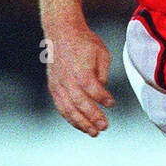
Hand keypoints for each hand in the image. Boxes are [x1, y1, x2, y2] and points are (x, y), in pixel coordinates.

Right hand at [45, 19, 113, 135]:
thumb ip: (103, 73)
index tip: (111, 103)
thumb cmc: (84, 42)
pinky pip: (61, 106)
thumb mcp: (101, 52)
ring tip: (94, 133)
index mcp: (80, 70)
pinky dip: (70, 118)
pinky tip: (80, 125)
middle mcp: (67, 80)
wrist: (62, 32)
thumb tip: (102, 88)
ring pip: (68, 109)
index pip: (93, 89)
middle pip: (80, 103)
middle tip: (104, 127)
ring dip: (81, 123)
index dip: (103, 98)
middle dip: (93, 117)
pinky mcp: (53, 87)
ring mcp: (58, 84)